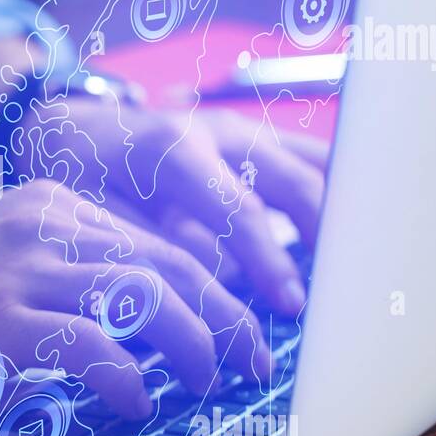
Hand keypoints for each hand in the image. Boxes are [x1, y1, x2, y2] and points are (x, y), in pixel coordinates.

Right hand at [0, 185, 271, 418]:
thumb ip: (59, 266)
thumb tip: (129, 311)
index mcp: (50, 205)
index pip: (156, 241)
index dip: (211, 284)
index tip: (239, 321)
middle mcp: (47, 225)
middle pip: (169, 264)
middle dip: (226, 315)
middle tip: (254, 357)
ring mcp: (23, 269)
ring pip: (146, 295)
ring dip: (194, 343)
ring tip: (212, 380)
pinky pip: (91, 344)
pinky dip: (128, 376)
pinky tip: (136, 400)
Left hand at [34, 99, 327, 315]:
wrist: (74, 129)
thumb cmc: (81, 177)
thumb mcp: (93, 213)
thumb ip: (150, 244)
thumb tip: (215, 279)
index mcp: (171, 148)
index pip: (239, 210)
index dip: (268, 261)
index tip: (291, 306)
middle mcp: (216, 130)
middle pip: (293, 180)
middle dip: (322, 239)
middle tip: (340, 293)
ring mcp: (242, 129)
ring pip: (312, 163)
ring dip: (340, 213)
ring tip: (362, 266)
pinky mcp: (256, 137)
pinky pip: (309, 159)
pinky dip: (337, 192)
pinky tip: (356, 234)